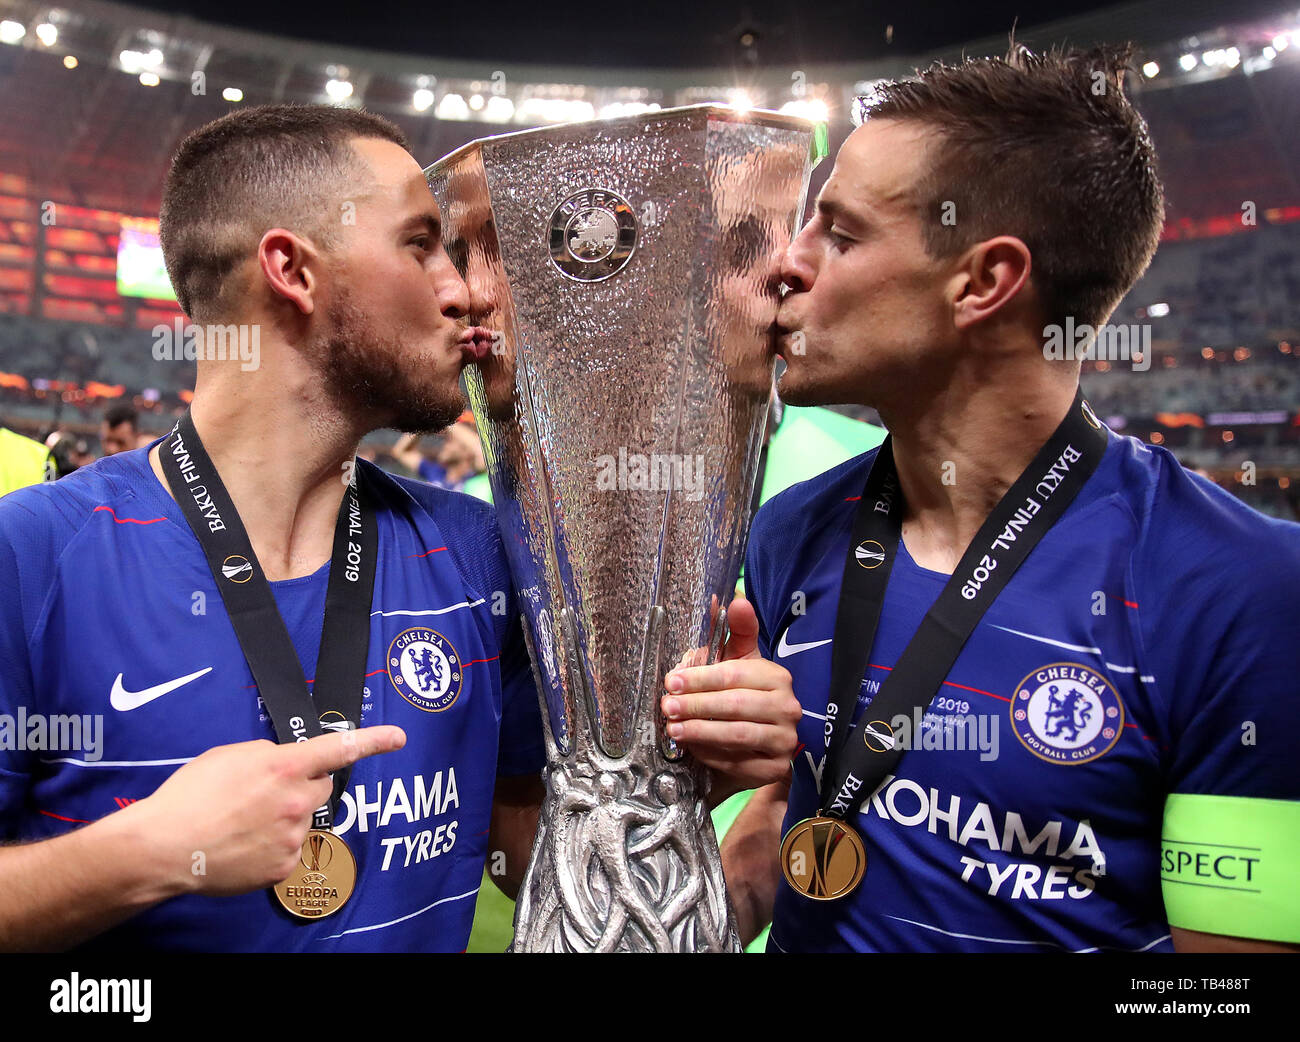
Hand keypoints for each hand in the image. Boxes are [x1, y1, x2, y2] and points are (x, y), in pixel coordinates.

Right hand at [128, 726, 405, 895]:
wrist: (165, 847)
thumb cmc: (190, 797)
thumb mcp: (230, 755)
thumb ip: (268, 756)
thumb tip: (284, 765)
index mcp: (284, 766)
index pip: (339, 749)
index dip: (373, 740)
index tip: (398, 737)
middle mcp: (296, 801)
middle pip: (319, 787)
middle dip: (301, 785)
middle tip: (263, 794)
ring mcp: (293, 836)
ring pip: (302, 819)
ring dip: (282, 817)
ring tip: (241, 823)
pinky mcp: (283, 866)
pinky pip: (289, 849)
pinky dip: (272, 846)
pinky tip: (243, 844)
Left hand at [660, 595, 799, 803]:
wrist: (761, 741)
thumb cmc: (743, 694)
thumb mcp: (740, 660)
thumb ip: (738, 630)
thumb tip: (735, 598)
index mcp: (777, 677)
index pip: (734, 675)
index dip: (700, 678)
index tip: (672, 682)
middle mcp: (787, 708)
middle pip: (734, 706)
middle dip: (695, 706)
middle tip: (666, 707)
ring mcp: (784, 741)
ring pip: (736, 735)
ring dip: (700, 731)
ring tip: (673, 729)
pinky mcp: (774, 769)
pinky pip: (737, 763)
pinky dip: (710, 755)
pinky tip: (691, 748)